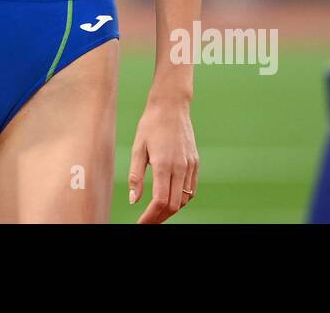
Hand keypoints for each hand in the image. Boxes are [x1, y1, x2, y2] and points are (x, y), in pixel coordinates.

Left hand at [128, 95, 198, 222]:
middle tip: (146, 222)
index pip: (160, 202)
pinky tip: (170, 200)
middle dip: (159, 218)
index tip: (140, 223)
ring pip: (184, 200)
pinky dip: (181, 199)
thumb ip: (136, 176)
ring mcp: (190, 166)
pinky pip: (191, 189)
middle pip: (173, 205)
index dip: (150, 217)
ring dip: (170, 210)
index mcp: (164, 165)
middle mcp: (180, 168)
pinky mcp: (195, 163)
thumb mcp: (138, 148)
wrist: (171, 105)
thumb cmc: (151, 124)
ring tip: (156, 213)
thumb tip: (134, 201)